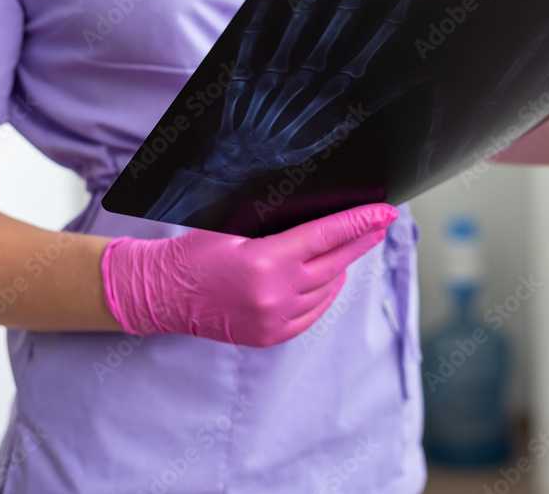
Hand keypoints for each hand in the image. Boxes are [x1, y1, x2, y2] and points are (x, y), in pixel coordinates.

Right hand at [100, 203, 398, 346]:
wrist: (163, 294)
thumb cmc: (194, 254)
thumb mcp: (234, 226)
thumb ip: (276, 225)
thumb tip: (316, 215)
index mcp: (266, 261)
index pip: (326, 235)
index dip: (359, 222)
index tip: (385, 213)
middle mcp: (275, 294)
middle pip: (335, 263)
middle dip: (361, 241)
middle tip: (381, 224)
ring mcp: (275, 319)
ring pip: (327, 289)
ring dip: (342, 267)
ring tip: (351, 248)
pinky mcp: (271, 336)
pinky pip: (313, 312)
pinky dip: (326, 293)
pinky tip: (330, 279)